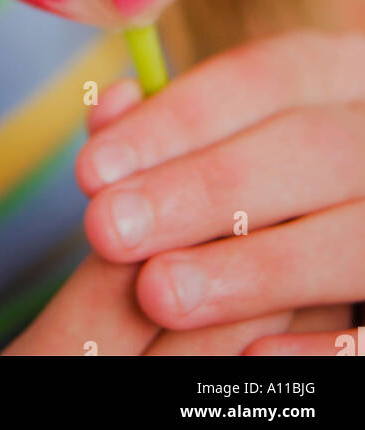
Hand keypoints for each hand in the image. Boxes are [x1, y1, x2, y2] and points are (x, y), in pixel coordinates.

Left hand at [1, 77, 328, 355]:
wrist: (348, 226)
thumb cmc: (273, 178)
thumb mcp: (233, 136)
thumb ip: (173, 127)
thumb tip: (108, 108)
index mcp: (339, 74)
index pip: (262, 78)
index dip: (175, 121)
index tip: (92, 170)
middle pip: (309, 147)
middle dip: (203, 189)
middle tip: (109, 229)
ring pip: (357, 234)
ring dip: (256, 266)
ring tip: (158, 291)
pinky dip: (329, 345)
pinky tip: (252, 355)